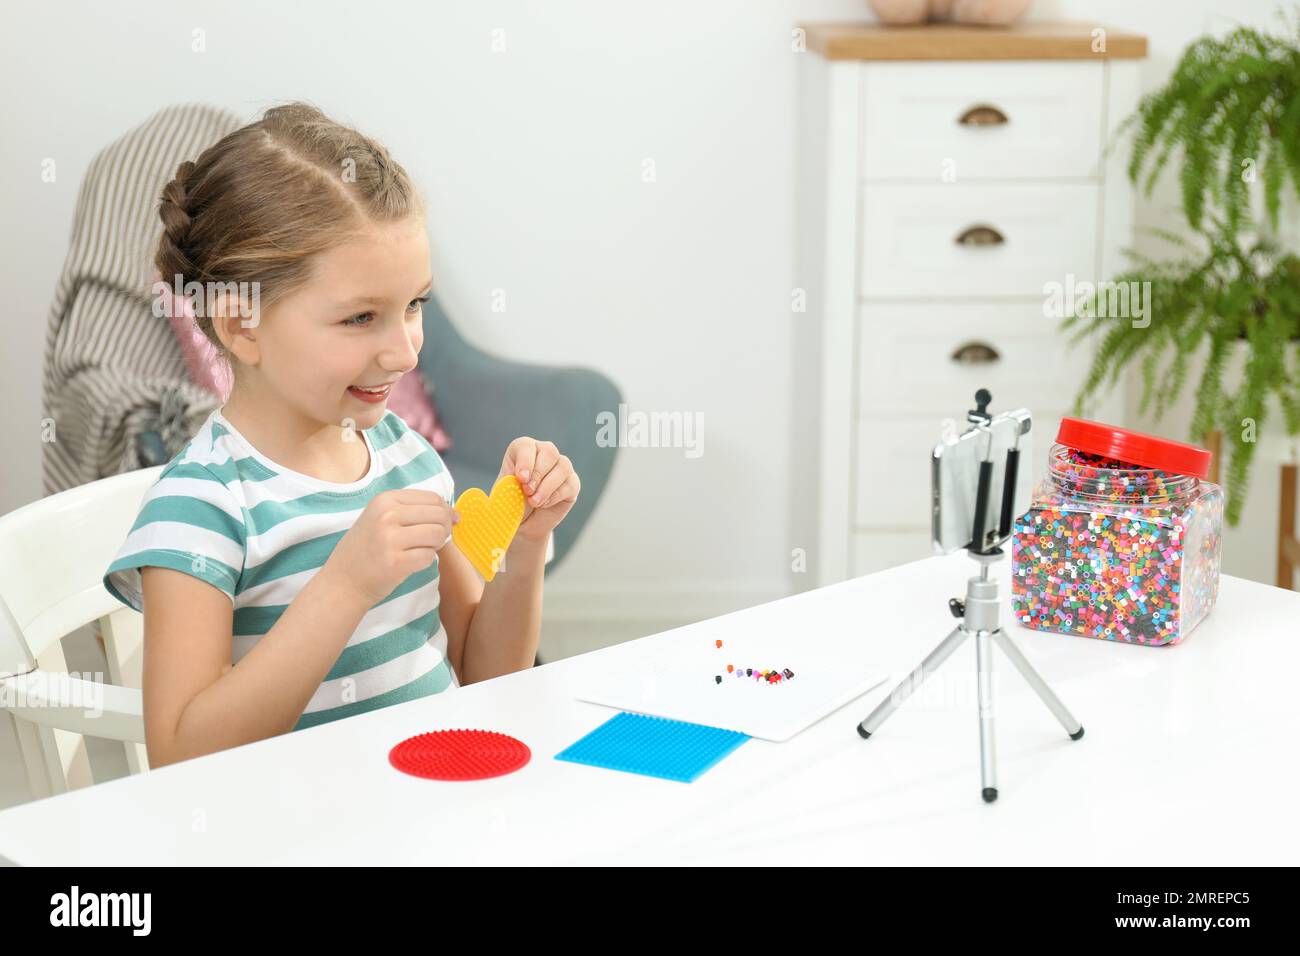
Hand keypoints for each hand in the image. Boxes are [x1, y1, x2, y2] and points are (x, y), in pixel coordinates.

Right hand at [323, 489, 456, 605]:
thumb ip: (414, 511)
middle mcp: (387, 515)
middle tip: (434, 540)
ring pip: (437, 534)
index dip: (445, 511)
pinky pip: (429, 556)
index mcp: (385, 500)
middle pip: (439, 515)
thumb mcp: (381, 518)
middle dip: (444, 528)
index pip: (432, 497)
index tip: (445, 523)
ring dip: (436, 545)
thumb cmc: (366, 549)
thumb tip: (455, 514)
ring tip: (420, 550)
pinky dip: (426, 561)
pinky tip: (411, 562)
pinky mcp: (396, 562)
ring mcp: (390, 538)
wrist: (343, 582)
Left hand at [497, 437, 579, 544]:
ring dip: (547, 487)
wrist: (523, 522)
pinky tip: (544, 504)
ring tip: (534, 502)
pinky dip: (555, 496)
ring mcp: (561, 467)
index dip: (525, 461)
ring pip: (563, 466)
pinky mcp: (572, 483)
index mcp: (523, 450)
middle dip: (537, 474)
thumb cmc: (511, 504)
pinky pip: (570, 484)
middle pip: (549, 452)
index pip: (526, 445)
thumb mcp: (504, 494)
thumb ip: (507, 486)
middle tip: (527, 492)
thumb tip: (514, 483)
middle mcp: (544, 454)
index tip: (521, 478)